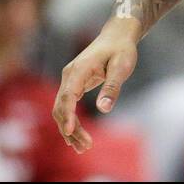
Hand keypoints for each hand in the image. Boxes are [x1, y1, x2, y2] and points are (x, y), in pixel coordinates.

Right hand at [52, 17, 140, 152]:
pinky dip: (70, 122)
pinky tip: (77, 137)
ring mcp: (69, 80)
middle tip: (85, 147)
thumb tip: (104, 109)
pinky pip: (67, 106)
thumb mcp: (122, 66)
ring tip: (82, 147)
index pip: (67, 96)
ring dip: (69, 129)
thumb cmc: (121, 49)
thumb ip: (112, 87)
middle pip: (61, 107)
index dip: (68, 115)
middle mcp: (69, 75)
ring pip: (61, 109)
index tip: (71, 132)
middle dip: (70, 129)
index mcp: (79, 70)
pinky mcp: (73, 84)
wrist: (117, 36)